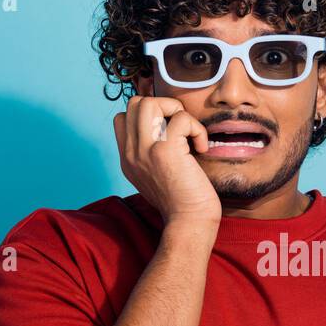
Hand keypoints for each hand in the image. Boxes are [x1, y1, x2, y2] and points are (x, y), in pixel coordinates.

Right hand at [113, 96, 219, 226]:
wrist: (189, 222)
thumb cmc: (181, 201)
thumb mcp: (155, 175)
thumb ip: (150, 153)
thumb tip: (165, 126)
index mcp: (127, 158)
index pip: (123, 118)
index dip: (149, 116)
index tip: (169, 133)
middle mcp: (131, 153)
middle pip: (134, 103)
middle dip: (162, 106)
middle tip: (180, 129)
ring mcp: (145, 150)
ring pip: (149, 103)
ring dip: (175, 110)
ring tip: (188, 132)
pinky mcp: (165, 151)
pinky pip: (181, 118)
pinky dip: (197, 129)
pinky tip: (201, 148)